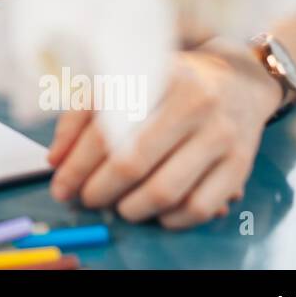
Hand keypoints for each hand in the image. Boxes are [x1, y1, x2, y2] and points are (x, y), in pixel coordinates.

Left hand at [44, 41, 281, 227]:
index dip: (77, 165)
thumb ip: (83, 114)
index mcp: (156, 76)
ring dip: (131, 209)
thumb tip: (55, 160)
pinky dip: (171, 219)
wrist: (239, 80)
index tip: (61, 186)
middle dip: (99, 190)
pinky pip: (199, 207)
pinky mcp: (240, 165)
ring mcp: (220, 135)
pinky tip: (157, 212)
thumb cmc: (168, 83)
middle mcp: (193, 103)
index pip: (105, 129)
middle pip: (132, 163)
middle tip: (88, 198)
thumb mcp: (122, 81)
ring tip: (120, 206)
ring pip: (164, 191)